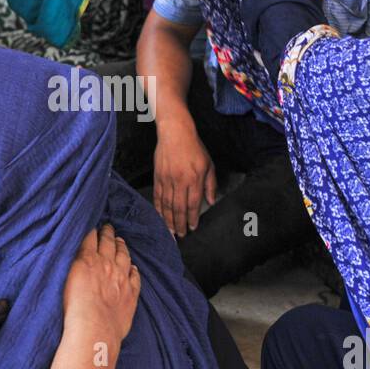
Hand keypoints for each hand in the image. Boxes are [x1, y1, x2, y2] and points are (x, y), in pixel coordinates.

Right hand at [62, 224, 140, 343]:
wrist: (94, 330)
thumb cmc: (72, 309)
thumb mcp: (63, 279)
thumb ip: (70, 263)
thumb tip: (73, 253)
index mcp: (87, 260)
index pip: (90, 237)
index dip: (91, 229)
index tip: (91, 224)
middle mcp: (107, 264)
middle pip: (109, 242)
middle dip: (108, 233)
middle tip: (108, 227)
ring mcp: (122, 278)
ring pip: (124, 256)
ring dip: (122, 247)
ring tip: (120, 241)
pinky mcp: (131, 293)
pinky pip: (135, 277)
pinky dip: (134, 270)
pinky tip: (133, 268)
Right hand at [153, 122, 216, 236]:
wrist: (175, 133)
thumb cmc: (194, 148)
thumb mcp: (209, 164)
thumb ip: (210, 184)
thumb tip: (211, 201)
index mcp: (194, 178)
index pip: (193, 203)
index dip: (192, 218)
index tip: (192, 228)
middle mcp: (180, 181)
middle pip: (179, 208)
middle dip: (179, 224)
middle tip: (180, 235)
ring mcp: (167, 179)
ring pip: (167, 205)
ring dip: (168, 220)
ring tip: (170, 232)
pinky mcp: (158, 177)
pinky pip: (158, 196)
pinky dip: (159, 209)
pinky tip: (160, 217)